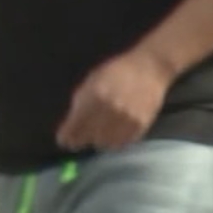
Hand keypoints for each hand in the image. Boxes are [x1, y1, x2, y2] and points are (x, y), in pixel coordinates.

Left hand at [56, 49, 174, 151]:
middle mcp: (110, 110)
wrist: (148, 69)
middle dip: (82, 138)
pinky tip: (113, 132)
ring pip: (106, 144)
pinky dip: (115, 141)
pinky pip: (123, 143)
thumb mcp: (90, 82)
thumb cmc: (116, 72)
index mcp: (93, 97)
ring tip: (99, 132)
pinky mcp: (141, 125)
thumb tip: (70, 125)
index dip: (67, 137)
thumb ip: (79, 103)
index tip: (64, 141)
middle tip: (82, 136)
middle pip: (89, 138)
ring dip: (99, 141)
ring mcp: (127, 119)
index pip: (75, 126)